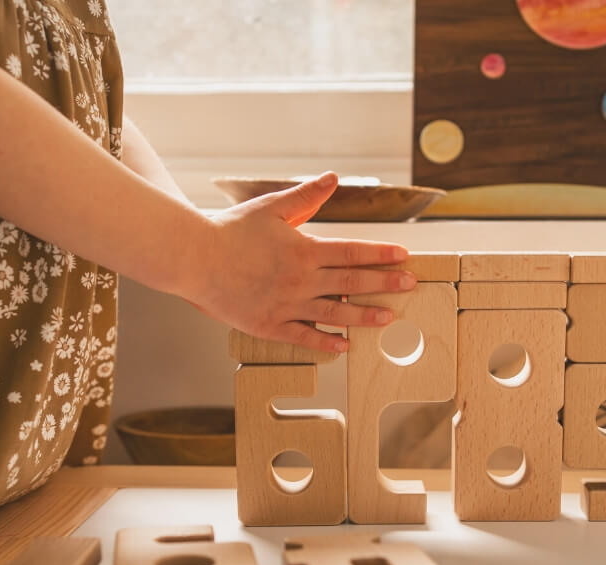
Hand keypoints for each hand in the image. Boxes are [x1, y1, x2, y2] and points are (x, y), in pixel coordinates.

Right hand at [187, 172, 415, 352]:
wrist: (193, 258)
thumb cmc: (230, 230)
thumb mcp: (271, 207)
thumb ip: (306, 196)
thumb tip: (333, 177)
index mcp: (304, 250)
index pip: (353, 252)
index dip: (381, 255)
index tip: (404, 257)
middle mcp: (301, 280)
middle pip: (352, 283)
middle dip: (386, 284)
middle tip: (411, 285)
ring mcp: (286, 305)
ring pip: (335, 314)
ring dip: (364, 316)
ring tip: (388, 317)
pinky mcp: (270, 325)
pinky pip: (304, 336)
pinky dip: (326, 342)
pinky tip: (344, 345)